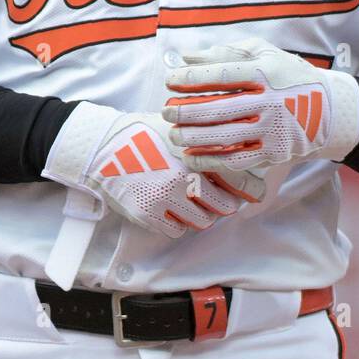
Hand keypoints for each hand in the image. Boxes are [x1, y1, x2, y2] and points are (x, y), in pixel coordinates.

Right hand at [40, 101, 264, 238]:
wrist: (102, 148)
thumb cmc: (140, 134)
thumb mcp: (176, 128)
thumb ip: (203, 140)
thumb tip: (234, 149)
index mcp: (194, 153)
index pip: (237, 178)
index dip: (251, 189)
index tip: (255, 194)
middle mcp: (184, 177)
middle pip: (223, 206)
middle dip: (224, 205)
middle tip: (220, 201)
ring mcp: (166, 197)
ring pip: (201, 221)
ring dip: (201, 216)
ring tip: (194, 205)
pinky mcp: (148, 214)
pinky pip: (176, 230)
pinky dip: (178, 224)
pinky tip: (172, 211)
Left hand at [162, 36, 358, 172]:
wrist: (328, 108)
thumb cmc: (288, 75)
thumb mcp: (264, 53)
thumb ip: (225, 53)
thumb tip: (186, 57)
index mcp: (266, 72)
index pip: (221, 74)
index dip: (191, 78)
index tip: (170, 80)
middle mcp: (270, 101)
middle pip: (219, 108)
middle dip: (186, 110)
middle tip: (165, 110)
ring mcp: (273, 129)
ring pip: (225, 136)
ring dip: (193, 137)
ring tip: (173, 134)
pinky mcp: (275, 153)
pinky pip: (237, 160)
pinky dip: (210, 160)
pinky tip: (191, 156)